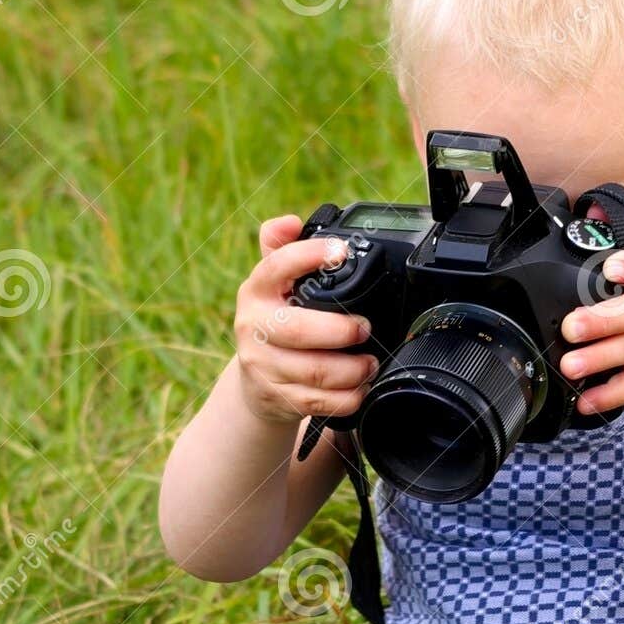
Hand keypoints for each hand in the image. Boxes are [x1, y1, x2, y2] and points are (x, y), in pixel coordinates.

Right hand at [233, 214, 377, 424]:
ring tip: (370, 362)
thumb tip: (289, 222)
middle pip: (299, 330)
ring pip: (314, 370)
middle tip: (365, 328)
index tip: (340, 252)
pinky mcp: (276, 398)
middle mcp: (253, 327)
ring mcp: (262, 365)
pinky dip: (347, 397)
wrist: (255, 385)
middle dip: (341, 330)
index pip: (277, 267)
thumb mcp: (274, 287)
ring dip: (352, 369)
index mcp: (256, 291)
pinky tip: (360, 388)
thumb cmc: (274, 326)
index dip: (308, 256)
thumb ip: (282, 250)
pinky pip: (318, 401)